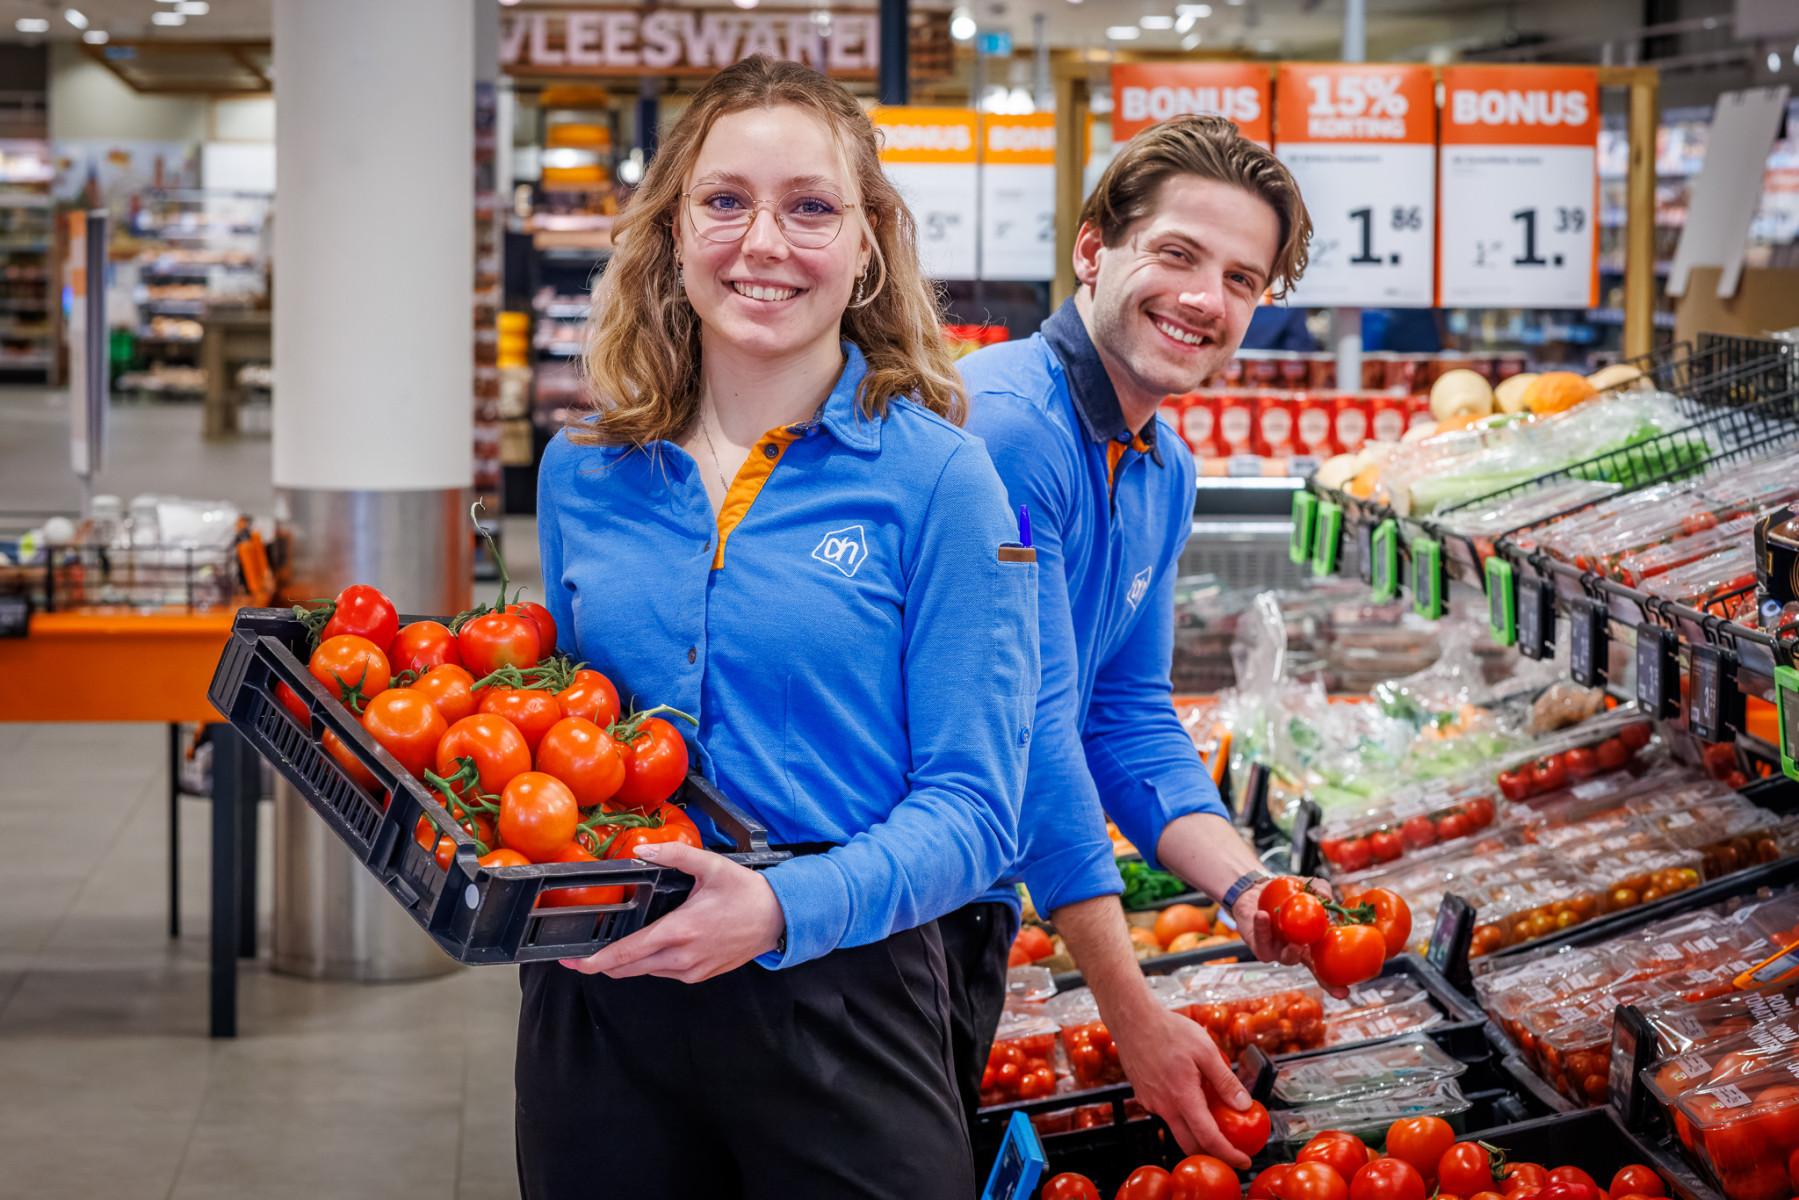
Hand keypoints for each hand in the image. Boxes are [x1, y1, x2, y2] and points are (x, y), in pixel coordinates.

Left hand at [559, 842, 785, 982]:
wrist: (778, 918)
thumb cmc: (747, 893)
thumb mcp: (711, 865)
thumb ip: (673, 854)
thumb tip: (642, 850)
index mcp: (679, 931)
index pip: (626, 954)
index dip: (595, 961)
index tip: (573, 961)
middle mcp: (682, 958)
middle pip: (628, 970)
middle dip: (601, 965)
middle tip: (581, 956)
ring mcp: (691, 971)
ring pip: (646, 971)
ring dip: (629, 962)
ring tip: (619, 945)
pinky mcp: (699, 976)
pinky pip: (665, 972)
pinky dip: (652, 962)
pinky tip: (656, 944)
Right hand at [1108, 995, 1254, 1168]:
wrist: (1132, 1019)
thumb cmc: (1168, 1030)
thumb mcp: (1205, 1050)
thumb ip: (1225, 1081)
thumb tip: (1244, 1105)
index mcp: (1182, 1097)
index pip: (1208, 1138)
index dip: (1228, 1154)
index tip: (1244, 1161)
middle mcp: (1164, 1106)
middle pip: (1190, 1145)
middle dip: (1212, 1154)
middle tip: (1232, 1151)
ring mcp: (1151, 1103)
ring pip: (1177, 1129)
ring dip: (1197, 1133)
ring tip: (1215, 1118)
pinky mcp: (1144, 1096)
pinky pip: (1167, 1114)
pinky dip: (1183, 1115)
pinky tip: (1191, 1096)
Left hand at [1234, 876, 1349, 999]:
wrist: (1258, 890)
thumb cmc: (1288, 894)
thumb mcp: (1310, 887)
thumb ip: (1322, 891)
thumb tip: (1329, 898)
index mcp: (1314, 944)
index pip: (1329, 966)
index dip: (1337, 982)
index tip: (1346, 993)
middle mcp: (1298, 952)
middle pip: (1313, 970)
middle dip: (1321, 977)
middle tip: (1328, 970)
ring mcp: (1279, 952)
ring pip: (1287, 957)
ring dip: (1292, 950)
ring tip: (1295, 940)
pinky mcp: (1260, 947)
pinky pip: (1262, 940)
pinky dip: (1262, 927)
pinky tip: (1262, 915)